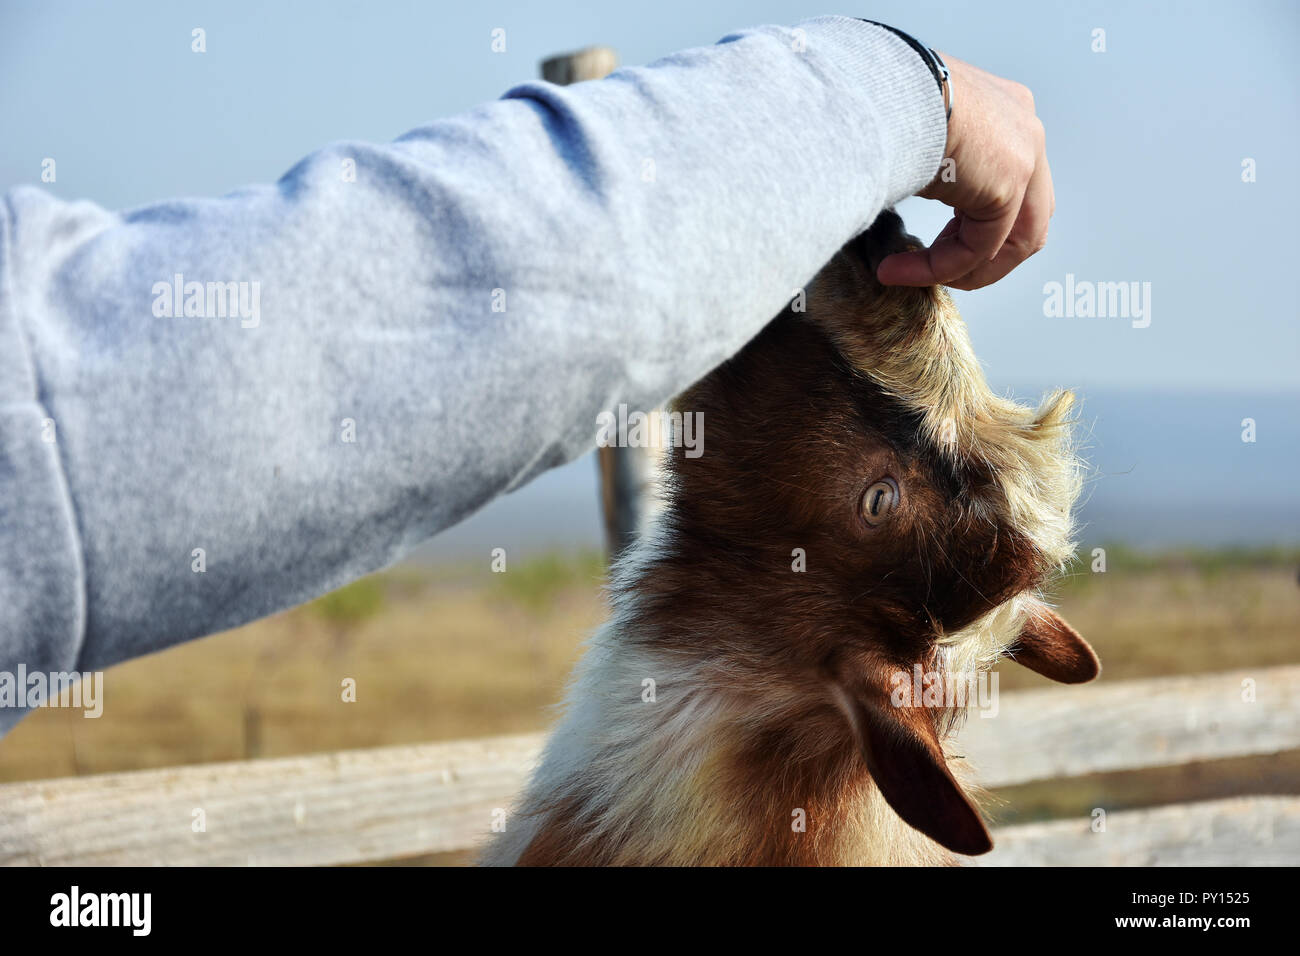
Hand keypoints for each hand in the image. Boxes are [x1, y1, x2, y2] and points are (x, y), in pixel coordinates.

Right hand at [875, 53, 1053, 290]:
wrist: (884, 91)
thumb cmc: (883, 107)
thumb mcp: (920, 136)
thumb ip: (941, 166)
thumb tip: (920, 197)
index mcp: (1008, 114)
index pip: (1013, 189)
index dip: (974, 228)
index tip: (932, 246)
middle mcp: (1026, 131)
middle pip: (1028, 219)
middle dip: (983, 257)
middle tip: (937, 272)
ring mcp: (1026, 155)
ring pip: (1015, 241)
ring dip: (967, 271)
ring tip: (919, 278)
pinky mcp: (1011, 181)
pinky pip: (980, 247)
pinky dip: (941, 268)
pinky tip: (899, 269)